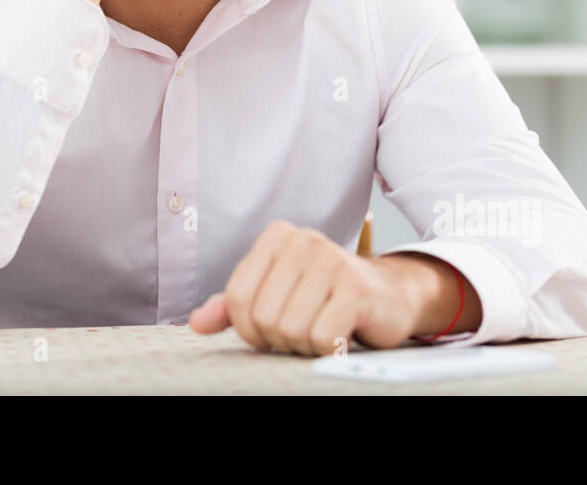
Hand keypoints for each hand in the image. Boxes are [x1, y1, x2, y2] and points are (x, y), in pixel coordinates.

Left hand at [187, 220, 438, 355]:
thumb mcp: (277, 294)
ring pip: (290, 329)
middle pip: (263, 316)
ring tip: (321, 330)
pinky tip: (340, 336)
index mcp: (277, 237)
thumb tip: (197, 324)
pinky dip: (327, 349)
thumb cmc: (325, 297)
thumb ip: (234, 307)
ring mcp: (333, 261)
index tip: (268, 332)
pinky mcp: (358, 289)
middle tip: (301, 333)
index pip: (236, 297)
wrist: (389, 296)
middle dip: (279, 339)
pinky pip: (322, 337)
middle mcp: (304, 241)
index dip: (248, 329)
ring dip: (304, 345)